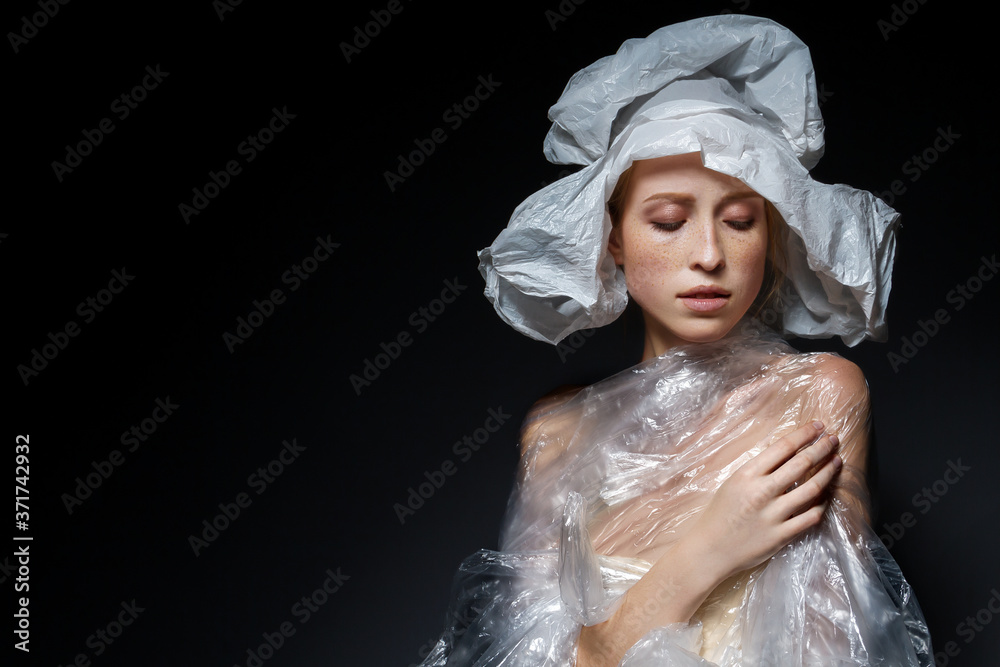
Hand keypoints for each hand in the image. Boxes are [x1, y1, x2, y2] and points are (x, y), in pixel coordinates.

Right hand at [683, 421, 841, 582]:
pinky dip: (821, 504)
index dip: (803, 434)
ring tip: (837, 462)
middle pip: (801, 464)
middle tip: (833, 439)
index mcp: (747, 475)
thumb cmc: (719, 513)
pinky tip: (826, 496)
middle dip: (822, 448)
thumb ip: (757, 469)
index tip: (817, 426)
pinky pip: (810, 517)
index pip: (782, 448)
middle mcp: (762, 492)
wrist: (710, 549)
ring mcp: (773, 515)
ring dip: (828, 472)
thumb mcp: (733, 483)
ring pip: (812, 489)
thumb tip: (784, 452)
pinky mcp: (781, 535)